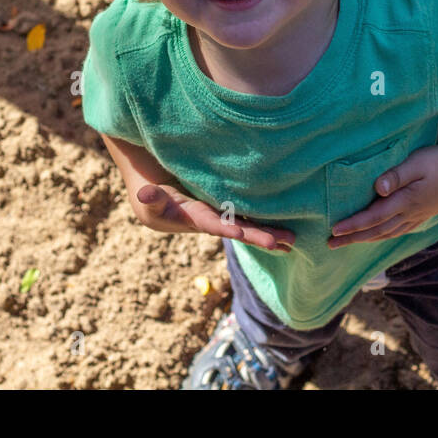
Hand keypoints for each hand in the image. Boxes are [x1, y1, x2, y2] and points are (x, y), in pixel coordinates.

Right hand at [134, 182, 295, 251]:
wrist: (156, 200)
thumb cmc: (152, 196)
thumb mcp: (149, 198)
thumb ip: (151, 198)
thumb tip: (144, 194)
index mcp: (193, 218)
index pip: (212, 223)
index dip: (225, 226)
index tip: (239, 231)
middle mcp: (211, 221)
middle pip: (237, 229)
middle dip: (258, 236)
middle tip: (283, 242)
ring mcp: (220, 216)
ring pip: (247, 224)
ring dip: (268, 233)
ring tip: (292, 240)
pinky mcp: (226, 208)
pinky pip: (249, 215)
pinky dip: (265, 222)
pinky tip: (284, 230)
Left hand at [328, 142, 437, 247]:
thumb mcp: (418, 162)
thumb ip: (397, 175)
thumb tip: (377, 188)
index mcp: (406, 201)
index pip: (373, 217)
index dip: (353, 225)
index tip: (333, 230)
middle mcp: (410, 213)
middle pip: (376, 230)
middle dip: (352, 238)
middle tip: (330, 244)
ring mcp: (418, 216)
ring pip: (387, 233)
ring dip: (365, 239)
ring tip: (347, 242)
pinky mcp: (423, 214)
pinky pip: (398, 231)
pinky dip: (383, 236)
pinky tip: (377, 236)